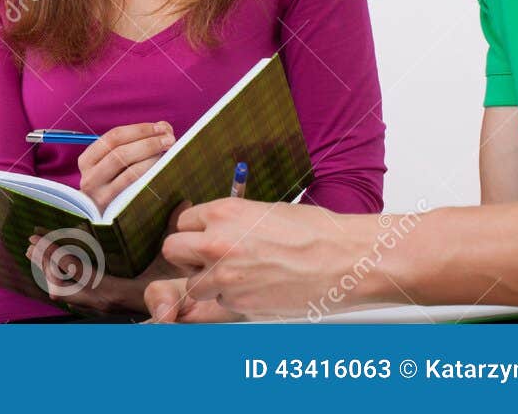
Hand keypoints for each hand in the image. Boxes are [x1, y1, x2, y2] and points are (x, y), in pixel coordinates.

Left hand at [25, 202, 190, 315]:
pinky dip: (59, 280)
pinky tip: (53, 269)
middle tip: (31, 242)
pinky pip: (71, 297)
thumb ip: (172, 232)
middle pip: (61, 286)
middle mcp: (103, 304)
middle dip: (44, 263)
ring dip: (48, 272)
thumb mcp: (173, 261)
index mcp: (115, 291)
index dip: (56, 256)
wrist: (180, 316)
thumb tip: (183, 202)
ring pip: (63, 293)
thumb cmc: (176, 291)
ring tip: (35, 252)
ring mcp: (99, 309)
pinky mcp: (99, 310)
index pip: (77, 273)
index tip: (40, 238)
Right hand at [77, 121, 174, 212]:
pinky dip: (147, 171)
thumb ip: (135, 144)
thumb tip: (163, 127)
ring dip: (149, 154)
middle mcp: (89, 175)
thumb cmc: (114, 186)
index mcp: (88, 160)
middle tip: (169, 137)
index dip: (139, 129)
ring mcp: (98, 192)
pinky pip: (130, 183)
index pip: (113, 137)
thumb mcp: (114, 165)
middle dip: (147, 140)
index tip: (161, 126)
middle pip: (119, 150)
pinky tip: (161, 166)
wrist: (101, 220)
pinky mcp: (109, 205)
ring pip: (125, 166)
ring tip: (168, 149)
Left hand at [152, 197, 376, 318]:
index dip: (194, 232)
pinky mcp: (240, 304)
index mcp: (223, 212)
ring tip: (241, 276)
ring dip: (209, 283)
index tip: (203, 237)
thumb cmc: (314, 232)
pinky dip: (232, 301)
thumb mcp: (262, 212)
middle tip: (209, 259)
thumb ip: (229, 223)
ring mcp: (226, 276)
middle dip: (188, 257)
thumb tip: (210, 230)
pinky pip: (220, 304)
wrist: (345, 259)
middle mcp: (216, 243)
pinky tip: (258, 289)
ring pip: (193, 285)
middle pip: (172, 251)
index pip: (182, 223)